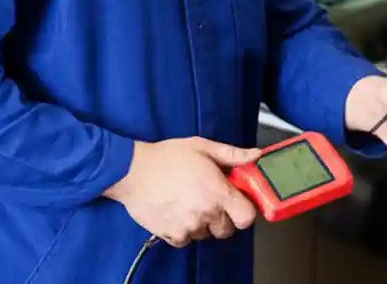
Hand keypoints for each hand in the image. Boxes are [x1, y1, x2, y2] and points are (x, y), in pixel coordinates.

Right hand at [104, 138, 260, 246]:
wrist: (132, 171)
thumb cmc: (165, 157)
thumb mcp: (202, 147)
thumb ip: (232, 155)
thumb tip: (255, 156)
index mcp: (218, 192)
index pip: (247, 217)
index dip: (244, 210)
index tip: (237, 201)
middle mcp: (206, 213)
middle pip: (228, 229)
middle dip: (223, 216)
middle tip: (209, 199)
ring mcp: (190, 227)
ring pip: (207, 234)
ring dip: (202, 222)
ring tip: (188, 201)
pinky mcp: (173, 236)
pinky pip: (187, 239)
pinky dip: (184, 229)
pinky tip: (175, 210)